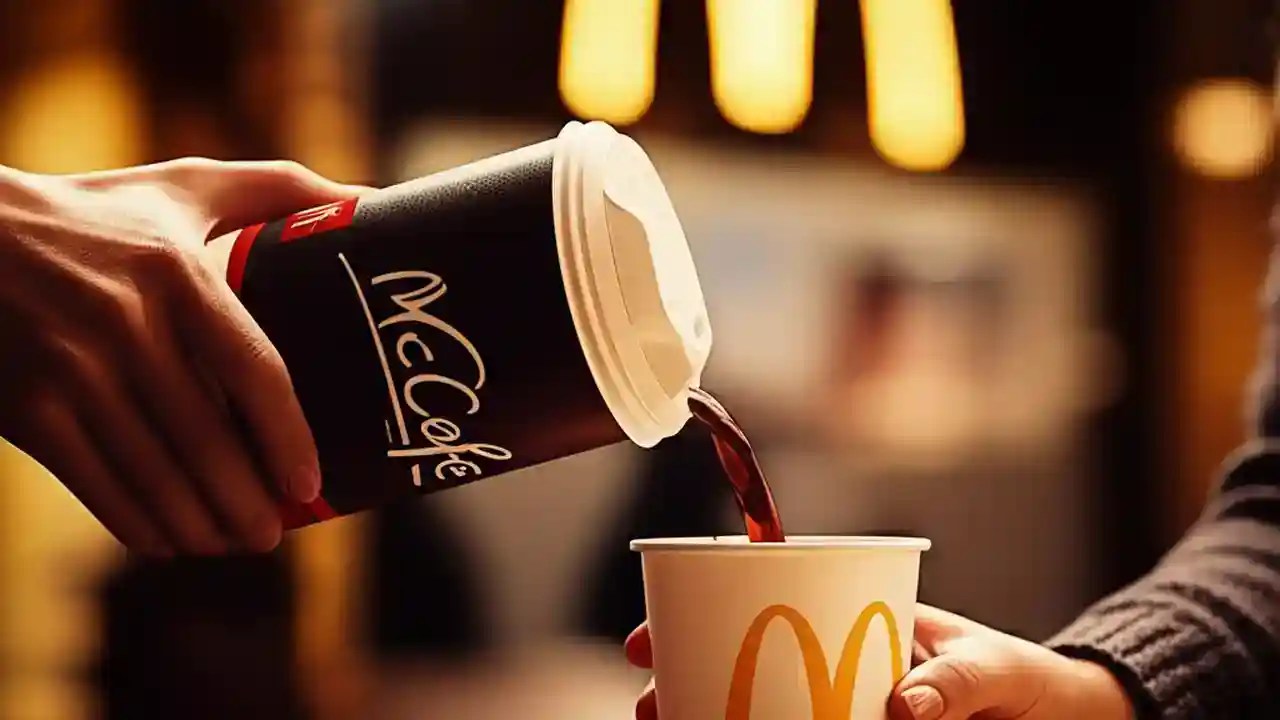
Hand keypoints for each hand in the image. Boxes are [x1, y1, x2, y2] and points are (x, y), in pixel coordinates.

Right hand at [0, 159, 366, 556]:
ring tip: (234, 543)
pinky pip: (98, 487)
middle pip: (207, 442)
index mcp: (176, 273)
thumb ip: (279, 188)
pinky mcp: (28, 410)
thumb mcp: (184, 186)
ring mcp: (72, 371)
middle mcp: (125, 325)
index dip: (287, 438)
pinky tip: (169, 541)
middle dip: (248, 504)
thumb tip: (372, 200)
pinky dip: (139, 526)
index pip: (254, 372)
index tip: (310, 484)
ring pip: (155, 476)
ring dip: (202, 526)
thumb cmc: (95, 213)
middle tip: (274, 533)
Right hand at [624, 605, 1134, 719]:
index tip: (653, 637)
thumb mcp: (995, 669)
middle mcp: (838, 663)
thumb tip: (900, 707)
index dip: (702, 613)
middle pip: (745, 664)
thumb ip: (957, 684)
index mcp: (859, 620)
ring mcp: (846, 708)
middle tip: (652, 700)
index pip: (767, 602)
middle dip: (687, 679)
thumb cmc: (1027, 679)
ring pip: (763, 710)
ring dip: (714, 715)